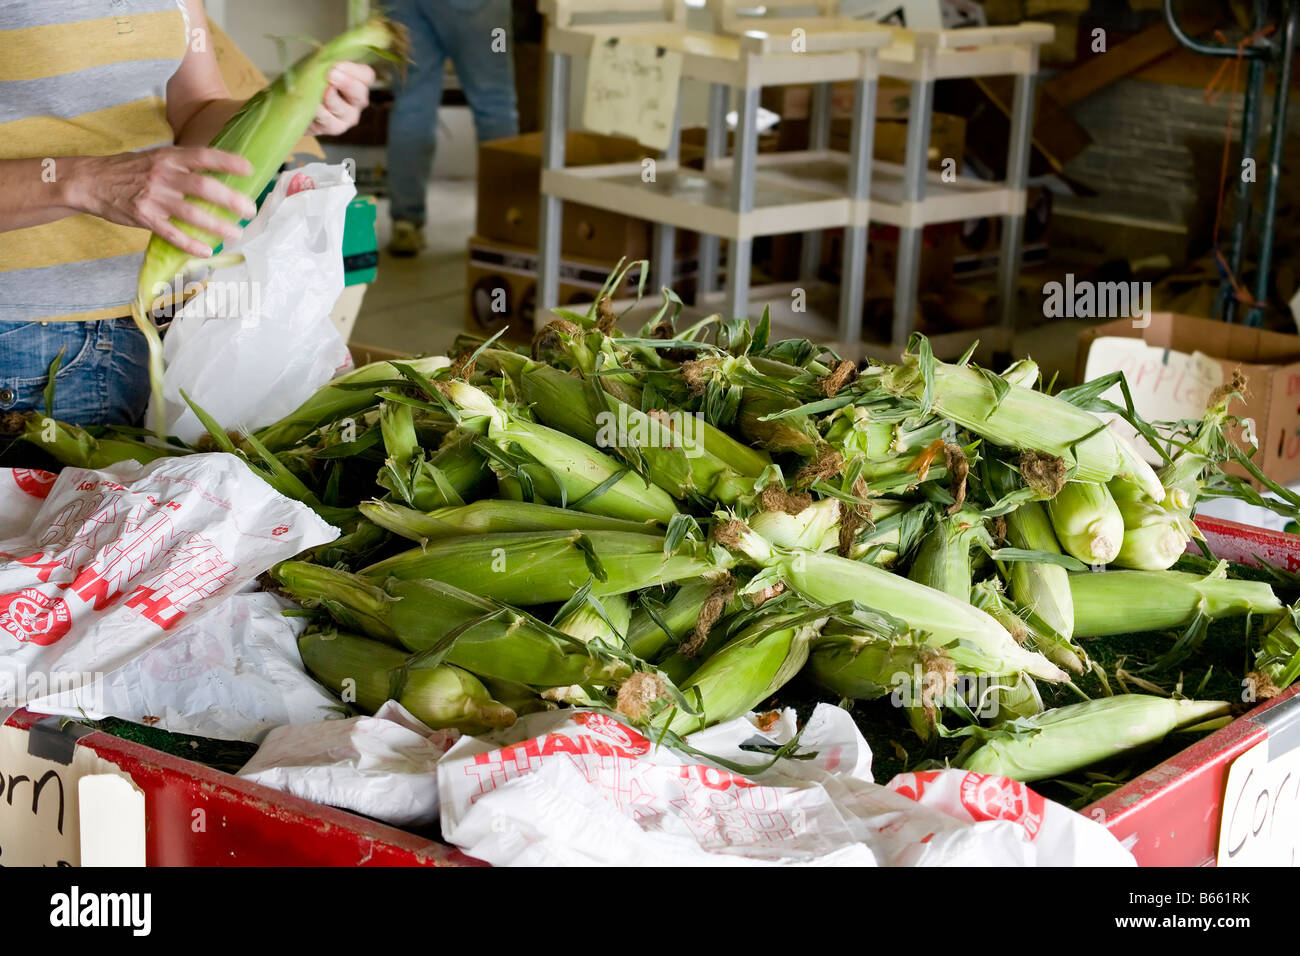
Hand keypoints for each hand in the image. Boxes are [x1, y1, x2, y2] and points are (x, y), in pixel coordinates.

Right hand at [69, 147, 257, 258]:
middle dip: (230, 200)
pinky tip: (206, 251)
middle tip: (249, 210)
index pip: (203, 156)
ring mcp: (153, 197)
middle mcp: (163, 175)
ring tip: (235, 234)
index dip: (227, 162)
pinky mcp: (144, 217)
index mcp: (169, 157)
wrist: (90, 181)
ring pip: (192, 213)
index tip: (250, 170)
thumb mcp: (156, 158)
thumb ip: (183, 166)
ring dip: (217, 226)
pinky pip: (172, 233)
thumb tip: (218, 175)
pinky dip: (191, 244)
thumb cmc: (129, 170)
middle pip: (203, 187)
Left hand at [306, 62, 373, 135]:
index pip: (366, 75)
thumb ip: (326, 59)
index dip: (353, 70)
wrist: (296, 100)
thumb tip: (326, 57)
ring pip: (344, 109)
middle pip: (360, 93)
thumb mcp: (318, 63)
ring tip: (320, 91)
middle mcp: (356, 100)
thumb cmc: (309, 78)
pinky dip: (319, 112)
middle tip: (330, 75)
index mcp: (358, 81)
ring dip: (331, 98)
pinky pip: (329, 120)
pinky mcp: (334, 128)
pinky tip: (313, 105)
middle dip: (346, 83)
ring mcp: (347, 116)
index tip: (336, 64)